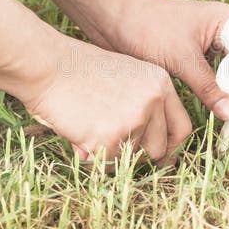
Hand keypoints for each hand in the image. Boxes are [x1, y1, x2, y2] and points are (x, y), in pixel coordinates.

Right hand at [21, 37, 192, 164]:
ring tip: (88, 126)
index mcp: (160, 83)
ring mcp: (135, 118)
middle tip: (113, 145)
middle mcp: (153, 100)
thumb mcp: (123, 77)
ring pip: (129, 157)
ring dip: (111, 152)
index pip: (182, 127)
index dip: (171, 147)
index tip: (160, 158)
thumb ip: (141, 105)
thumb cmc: (76, 71)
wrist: (46, 65)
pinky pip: (107, 163)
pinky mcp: (112, 136)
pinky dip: (92, 155)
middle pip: (158, 149)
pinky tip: (78, 132)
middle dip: (137, 154)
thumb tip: (152, 151)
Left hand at [104, 0, 228, 119]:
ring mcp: (209, 44)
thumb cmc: (145, 28)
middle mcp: (222, 31)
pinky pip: (219, 76)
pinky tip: (227, 108)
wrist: (111, 18)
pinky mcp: (194, 57)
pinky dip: (224, 92)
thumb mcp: (180, 60)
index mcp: (226, 21)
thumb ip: (208, 86)